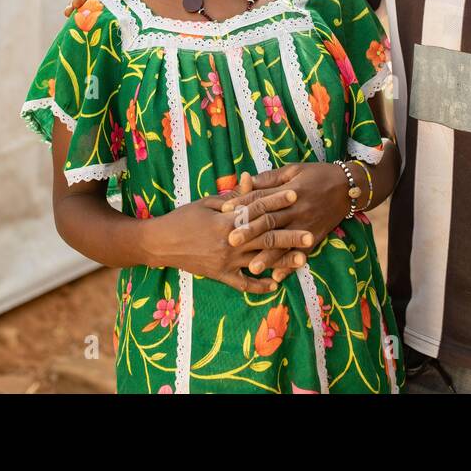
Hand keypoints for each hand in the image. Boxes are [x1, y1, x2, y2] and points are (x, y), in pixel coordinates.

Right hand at [144, 193, 311, 293]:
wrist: (160, 244)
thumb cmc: (182, 218)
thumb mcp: (206, 203)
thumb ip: (231, 198)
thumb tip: (250, 184)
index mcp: (226, 221)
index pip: (258, 210)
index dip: (277, 202)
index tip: (296, 194)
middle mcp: (230, 243)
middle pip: (266, 239)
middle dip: (290, 237)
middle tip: (311, 234)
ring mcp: (226, 262)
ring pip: (260, 262)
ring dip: (283, 262)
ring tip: (304, 260)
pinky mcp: (220, 276)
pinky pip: (244, 284)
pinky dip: (260, 285)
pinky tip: (276, 283)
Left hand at [221, 164, 351, 282]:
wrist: (349, 187)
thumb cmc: (317, 174)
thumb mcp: (293, 169)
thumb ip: (269, 178)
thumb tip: (245, 181)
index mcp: (289, 191)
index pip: (262, 199)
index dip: (243, 204)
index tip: (224, 211)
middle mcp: (296, 210)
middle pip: (269, 222)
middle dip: (250, 232)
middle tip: (230, 241)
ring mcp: (306, 226)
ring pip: (283, 242)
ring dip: (267, 256)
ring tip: (251, 267)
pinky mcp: (315, 237)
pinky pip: (301, 254)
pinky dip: (289, 266)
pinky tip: (277, 278)